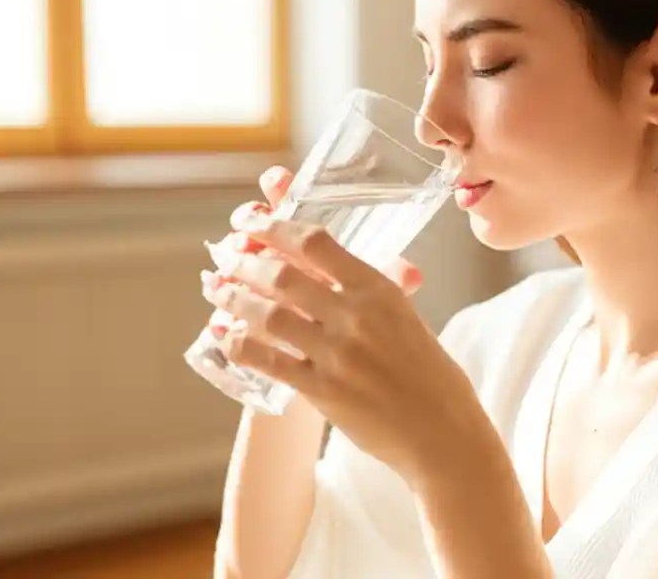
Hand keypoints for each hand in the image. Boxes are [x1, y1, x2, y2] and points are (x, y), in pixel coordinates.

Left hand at [202, 182, 485, 482]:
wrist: (443, 435)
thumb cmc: (433, 379)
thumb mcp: (410, 320)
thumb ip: (376, 294)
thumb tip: (343, 272)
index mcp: (380, 291)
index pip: (318, 243)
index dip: (276, 227)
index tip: (251, 223)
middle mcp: (356, 316)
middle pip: (284, 274)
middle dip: (245, 260)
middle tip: (224, 254)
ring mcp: (338, 354)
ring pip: (269, 315)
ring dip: (233, 298)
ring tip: (214, 288)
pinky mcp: (324, 391)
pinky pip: (270, 361)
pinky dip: (240, 345)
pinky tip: (222, 336)